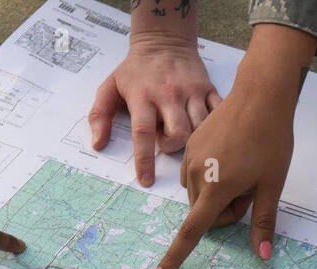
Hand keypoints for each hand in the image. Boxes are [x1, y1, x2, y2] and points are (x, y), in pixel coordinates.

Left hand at [90, 32, 220, 186]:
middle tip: (164, 140)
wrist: (164, 40)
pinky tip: (201, 126)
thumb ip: (99, 115)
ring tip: (180, 131)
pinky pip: (217, 114)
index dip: (145, 160)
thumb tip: (98, 144)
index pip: (144, 133)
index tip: (146, 180)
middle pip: (179, 134)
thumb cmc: (135, 70)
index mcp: (143, 96)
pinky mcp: (208, 88)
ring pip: (200, 127)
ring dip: (192, 139)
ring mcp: (191, 90)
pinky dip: (212, 127)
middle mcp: (169, 93)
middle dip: (172, 147)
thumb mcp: (110, 87)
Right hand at [151, 24, 315, 268]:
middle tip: (251, 187)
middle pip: (203, 215)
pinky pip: (196, 177)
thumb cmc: (271, 139)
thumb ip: (263, 221)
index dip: (174, 259)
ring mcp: (189, 159)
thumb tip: (262, 255)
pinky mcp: (189, 146)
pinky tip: (233, 154)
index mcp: (216, 187)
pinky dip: (213, 176)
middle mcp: (196, 176)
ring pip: (200, 196)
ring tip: (243, 167)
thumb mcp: (272, 184)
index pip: (192, 232)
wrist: (260, 93)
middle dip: (226, 211)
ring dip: (219, 193)